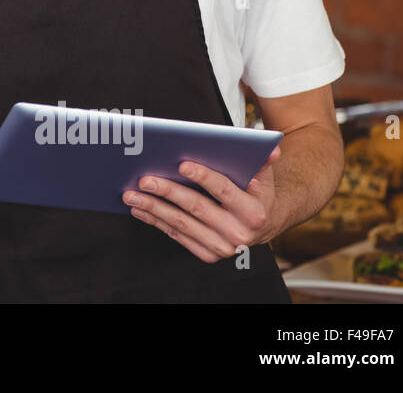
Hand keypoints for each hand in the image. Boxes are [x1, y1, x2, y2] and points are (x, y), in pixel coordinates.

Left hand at [122, 144, 283, 262]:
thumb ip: (263, 160)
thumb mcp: (264, 176)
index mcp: (253, 211)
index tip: (181, 163)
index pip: (224, 190)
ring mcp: (222, 247)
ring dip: (153, 208)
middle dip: (168, 191)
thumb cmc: (257, 193)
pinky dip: (155, 222)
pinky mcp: (207, 254)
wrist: (264, 225)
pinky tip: (139, 209)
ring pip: (181, 224)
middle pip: (196, 208)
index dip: (203, 176)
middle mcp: (238, 233)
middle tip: (144, 179)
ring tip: (131, 194)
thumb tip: (271, 147)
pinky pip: (177, 236)